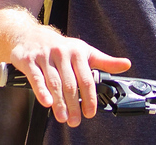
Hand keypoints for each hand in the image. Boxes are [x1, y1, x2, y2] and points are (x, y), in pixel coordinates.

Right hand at [10, 27, 130, 127]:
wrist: (29, 34)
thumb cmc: (60, 47)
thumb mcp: (84, 51)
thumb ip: (104, 62)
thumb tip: (126, 64)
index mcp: (77, 52)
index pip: (86, 79)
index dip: (90, 98)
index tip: (90, 113)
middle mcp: (61, 52)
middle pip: (70, 84)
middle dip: (74, 105)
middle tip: (75, 121)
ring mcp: (44, 56)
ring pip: (54, 83)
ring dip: (59, 103)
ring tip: (63, 117)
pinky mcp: (28, 60)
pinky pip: (36, 78)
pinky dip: (41, 91)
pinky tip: (46, 102)